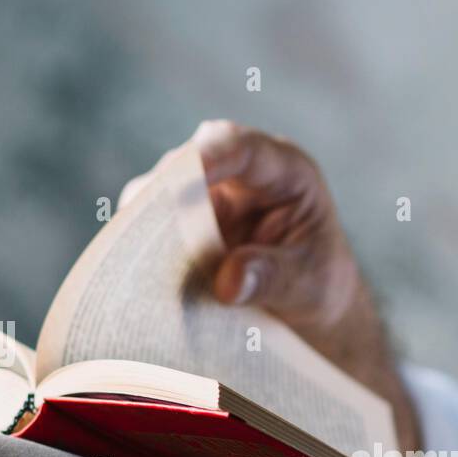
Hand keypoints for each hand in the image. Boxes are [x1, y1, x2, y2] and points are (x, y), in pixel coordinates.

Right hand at [122, 121, 419, 449]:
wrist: (307, 307)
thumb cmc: (320, 286)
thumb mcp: (309, 285)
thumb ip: (273, 278)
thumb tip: (227, 283)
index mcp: (283, 171)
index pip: (244, 149)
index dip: (214, 154)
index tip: (193, 168)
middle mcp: (236, 175)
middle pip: (187, 169)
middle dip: (166, 199)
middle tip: (148, 235)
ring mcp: (202, 199)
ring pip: (157, 200)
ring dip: (146, 232)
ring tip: (142, 270)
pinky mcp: (179, 227)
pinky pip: (148, 232)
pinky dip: (141, 253)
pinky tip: (137, 281)